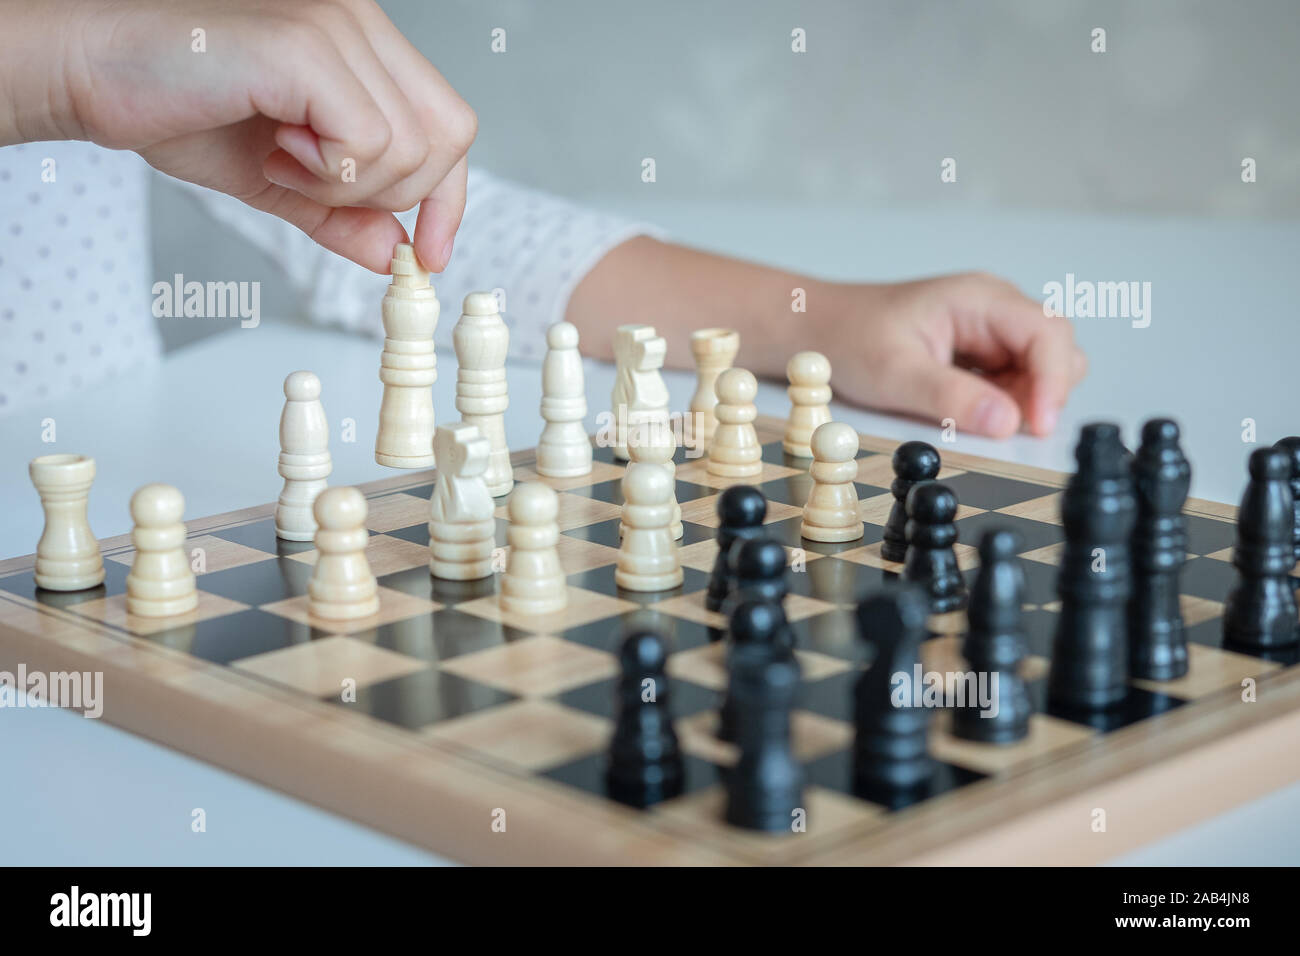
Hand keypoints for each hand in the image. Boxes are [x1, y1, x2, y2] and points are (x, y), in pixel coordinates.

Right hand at [1, 0, 474, 272]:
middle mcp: (360, 22)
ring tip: (281, 159)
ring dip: (344, 185)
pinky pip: (366, 145)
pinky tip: (274, 149)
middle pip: (445, 139)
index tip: (430, 254)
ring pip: (408, 149)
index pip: (449, 127)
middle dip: (389, 194)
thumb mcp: (280, 181)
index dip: (450, 198)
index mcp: (364, 45)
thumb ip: (342, 213)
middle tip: (312, 184)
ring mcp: (336, 26)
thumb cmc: (176, 106)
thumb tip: (395, 251)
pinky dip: (324, 173)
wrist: (90, 73)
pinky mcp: (304, 46)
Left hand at [816, 273, 1086, 437]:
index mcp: (980, 298)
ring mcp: (992, 330)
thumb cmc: (851, 339)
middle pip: (1057, 350)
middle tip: (1005, 428)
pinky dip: (1005, 403)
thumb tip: (1009, 423)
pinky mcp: (983, 353)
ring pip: (1041, 369)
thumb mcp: (896, 374)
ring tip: (974, 415)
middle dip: (1042, 393)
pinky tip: (968, 409)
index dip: (1052, 381)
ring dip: (1024, 400)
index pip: (1047, 333)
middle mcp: (996, 308)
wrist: (819, 330)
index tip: (1037, 425)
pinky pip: (1015, 381)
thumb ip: (952, 398)